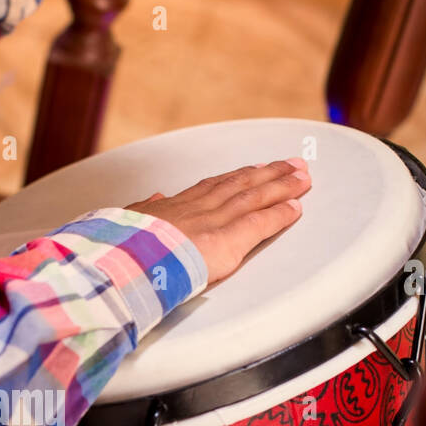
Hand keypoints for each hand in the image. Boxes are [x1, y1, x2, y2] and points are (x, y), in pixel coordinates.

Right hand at [125, 158, 309, 285]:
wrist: (125, 260)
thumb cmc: (122, 248)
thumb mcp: (128, 222)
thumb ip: (145, 212)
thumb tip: (154, 199)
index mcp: (176, 207)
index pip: (213, 187)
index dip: (237, 177)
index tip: (253, 169)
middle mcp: (199, 208)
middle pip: (241, 185)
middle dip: (269, 173)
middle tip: (292, 164)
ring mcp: (214, 222)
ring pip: (255, 197)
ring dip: (281, 186)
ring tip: (303, 178)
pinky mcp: (228, 241)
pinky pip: (259, 223)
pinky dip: (279, 214)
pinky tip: (296, 208)